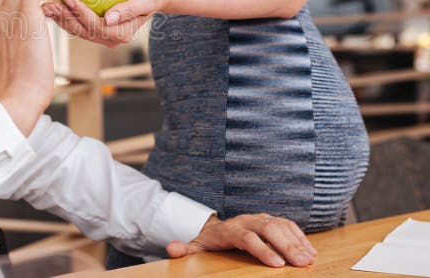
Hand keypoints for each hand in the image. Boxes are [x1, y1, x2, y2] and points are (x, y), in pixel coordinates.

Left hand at [41, 0, 162, 47]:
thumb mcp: (144, 0)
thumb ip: (128, 9)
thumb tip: (109, 18)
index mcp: (121, 35)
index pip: (96, 25)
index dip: (80, 12)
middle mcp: (110, 40)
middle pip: (82, 30)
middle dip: (64, 17)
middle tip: (49, 4)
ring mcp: (102, 37)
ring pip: (77, 30)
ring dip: (60, 19)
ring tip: (46, 7)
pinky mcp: (96, 30)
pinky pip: (78, 25)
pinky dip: (64, 17)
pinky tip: (52, 8)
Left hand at [166, 214, 316, 267]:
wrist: (217, 228)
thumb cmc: (209, 242)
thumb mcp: (196, 247)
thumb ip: (185, 250)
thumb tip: (171, 249)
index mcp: (230, 229)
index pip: (248, 238)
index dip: (262, 250)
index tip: (276, 265)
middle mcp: (247, 220)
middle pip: (269, 229)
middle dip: (286, 246)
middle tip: (301, 264)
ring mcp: (260, 218)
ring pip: (281, 225)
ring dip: (297, 242)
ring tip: (309, 260)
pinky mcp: (271, 220)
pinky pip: (288, 225)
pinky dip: (301, 237)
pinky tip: (311, 252)